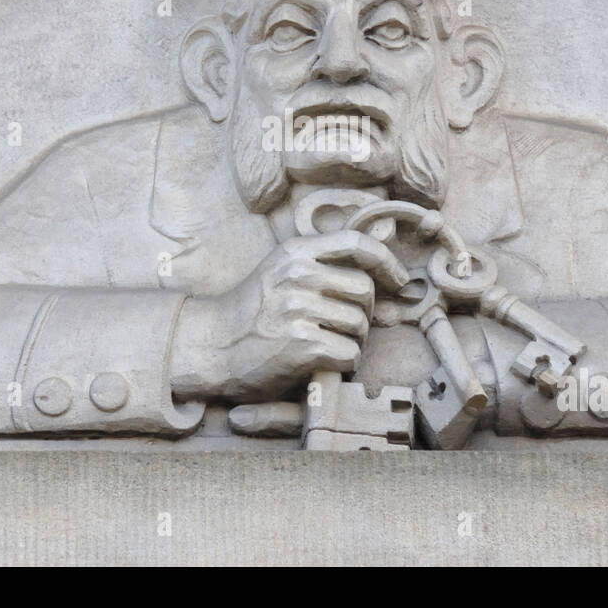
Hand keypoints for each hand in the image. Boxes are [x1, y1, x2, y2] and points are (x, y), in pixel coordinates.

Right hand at [170, 230, 408, 400]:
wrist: (209, 347)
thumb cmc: (252, 312)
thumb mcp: (282, 271)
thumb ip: (323, 260)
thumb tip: (383, 246)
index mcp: (295, 252)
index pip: (357, 243)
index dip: (386, 262)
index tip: (397, 281)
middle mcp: (297, 275)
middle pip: (364, 290)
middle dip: (363, 314)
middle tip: (342, 329)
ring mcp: (298, 308)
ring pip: (359, 325)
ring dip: (352, 342)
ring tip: (326, 346)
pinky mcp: (301, 343)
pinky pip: (350, 354)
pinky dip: (343, 364)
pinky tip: (321, 363)